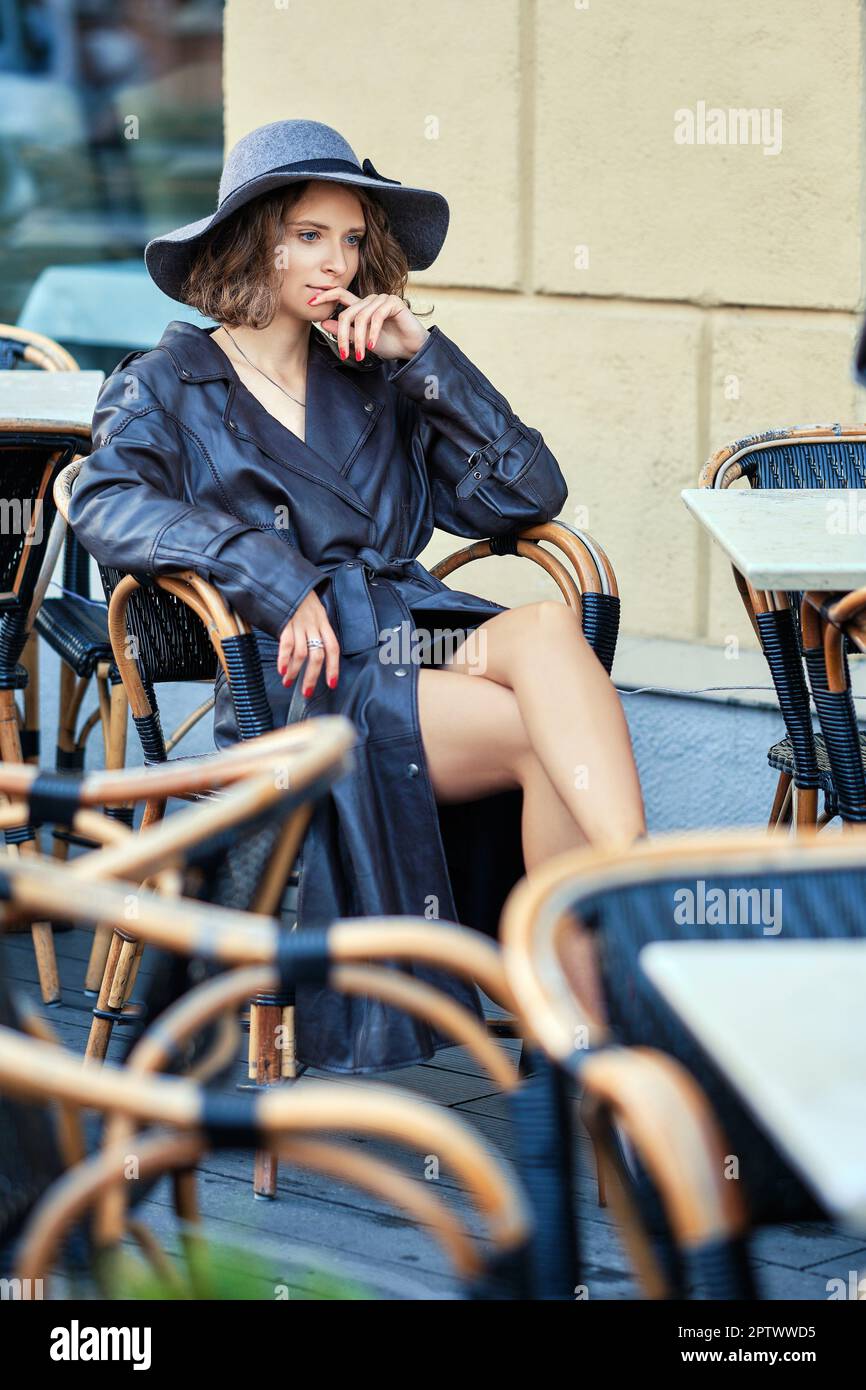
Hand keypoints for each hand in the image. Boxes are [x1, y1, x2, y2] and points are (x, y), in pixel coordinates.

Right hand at [277, 589, 339, 697]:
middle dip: (312, 677)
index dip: (334, 667)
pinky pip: (287, 643)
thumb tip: (307, 652)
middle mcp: (314, 623)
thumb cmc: (296, 597)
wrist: (283, 575)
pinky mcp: (285, 620)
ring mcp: (299, 622)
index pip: (333, 647)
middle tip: (307, 692)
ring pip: (302, 653)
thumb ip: (312, 628)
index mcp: (323, 621)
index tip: (331, 684)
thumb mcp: (311, 610)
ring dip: (295, 671)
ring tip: (289, 682)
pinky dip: (284, 658)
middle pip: (318, 655)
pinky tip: (282, 669)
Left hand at [309, 288, 429, 362]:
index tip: (310, 302)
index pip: (340, 295)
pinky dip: (373, 332)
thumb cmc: (390, 344)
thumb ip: (346, 332)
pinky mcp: (394, 302)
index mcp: (362, 306)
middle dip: (342, 335)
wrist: (412, 348)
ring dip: (359, 339)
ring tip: (361, 355)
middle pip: (348, 313)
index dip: (325, 295)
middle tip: (344, 353)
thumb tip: (324, 323)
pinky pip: (377, 316)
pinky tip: (372, 344)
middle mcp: (371, 300)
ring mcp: (382, 299)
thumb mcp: (363, 341)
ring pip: (361, 317)